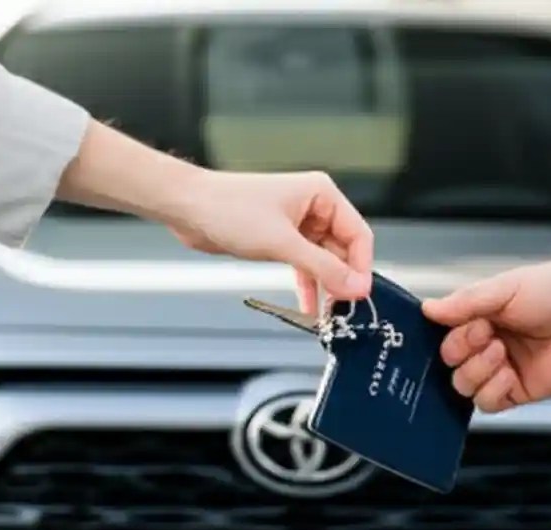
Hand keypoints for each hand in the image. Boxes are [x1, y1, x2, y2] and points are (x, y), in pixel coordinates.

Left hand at [169, 170, 373, 314]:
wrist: (189, 207)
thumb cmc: (229, 208)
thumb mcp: (282, 243)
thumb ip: (322, 267)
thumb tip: (355, 286)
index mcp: (322, 195)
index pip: (358, 234)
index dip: (361, 266)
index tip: (360, 294)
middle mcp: (313, 207)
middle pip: (343, 249)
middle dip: (343, 279)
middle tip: (344, 309)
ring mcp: (297, 224)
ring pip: (323, 260)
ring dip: (325, 285)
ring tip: (329, 313)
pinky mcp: (281, 239)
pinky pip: (304, 265)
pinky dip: (306, 284)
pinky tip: (308, 307)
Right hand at [421, 255, 550, 412]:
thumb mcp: (506, 288)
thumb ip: (465, 302)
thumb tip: (428, 309)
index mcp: (483, 315)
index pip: (445, 333)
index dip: (450, 332)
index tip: (468, 321)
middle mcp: (490, 343)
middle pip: (449, 362)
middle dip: (461, 349)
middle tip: (486, 333)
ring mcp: (504, 368)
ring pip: (463, 385)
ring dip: (475, 370)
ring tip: (500, 351)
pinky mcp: (521, 390)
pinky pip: (488, 403)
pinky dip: (490, 390)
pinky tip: (506, 372)